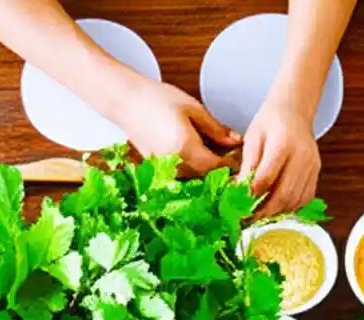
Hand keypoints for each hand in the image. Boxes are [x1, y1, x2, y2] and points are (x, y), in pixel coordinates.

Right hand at [113, 78, 240, 175]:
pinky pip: (180, 172)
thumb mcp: (193, 109)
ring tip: (210, 149)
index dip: (231, 163)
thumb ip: (216, 129)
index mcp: (186, 148)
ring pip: (193, 176)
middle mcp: (174, 163)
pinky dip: (190, 165)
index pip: (217, 166)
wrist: (125, 101)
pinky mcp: (156, 168)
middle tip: (227, 151)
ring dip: (204, 167)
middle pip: (206, 175)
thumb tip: (236, 141)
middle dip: (218, 167)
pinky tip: (192, 150)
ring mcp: (163, 168)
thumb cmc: (156, 99)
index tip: (238, 156)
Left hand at [240, 96, 319, 217]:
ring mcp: (312, 165)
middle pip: (284, 193)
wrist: (294, 111)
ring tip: (260, 215)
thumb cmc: (270, 122)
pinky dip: (290, 207)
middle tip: (248, 218)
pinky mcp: (316, 172)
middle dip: (264, 211)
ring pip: (295, 200)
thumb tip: (238, 191)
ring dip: (277, 212)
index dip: (251, 195)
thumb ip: (247, 165)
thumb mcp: (252, 138)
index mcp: (282, 144)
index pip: (266, 177)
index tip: (238, 205)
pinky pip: (305, 198)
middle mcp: (301, 156)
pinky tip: (276, 207)